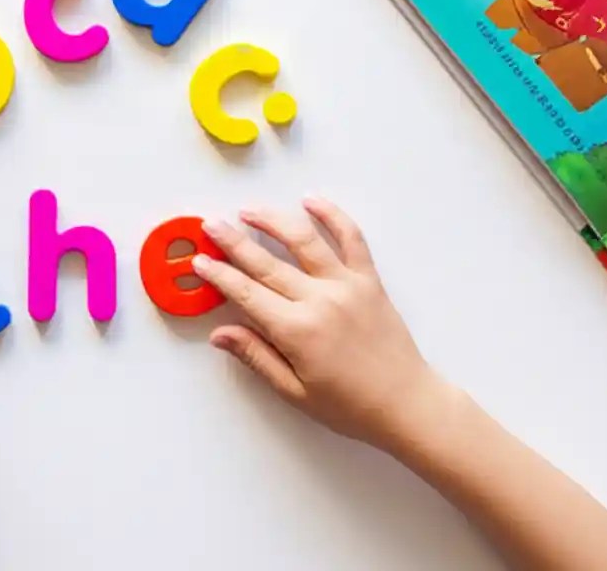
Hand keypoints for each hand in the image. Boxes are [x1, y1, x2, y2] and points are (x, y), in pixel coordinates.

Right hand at [193, 197, 445, 451]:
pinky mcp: (370, 280)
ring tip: (249, 210)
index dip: (219, 275)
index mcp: (297, 331)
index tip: (200, 260)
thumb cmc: (351, 406)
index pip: (246, 293)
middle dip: (233, 241)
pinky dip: (333, 216)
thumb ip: (256, 356)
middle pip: (266, 263)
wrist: (406, 403)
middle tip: (211, 225)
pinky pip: (351, 238)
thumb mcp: (294, 392)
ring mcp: (347, 285)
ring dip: (273, 220)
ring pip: (304, 241)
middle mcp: (320, 300)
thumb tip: (220, 334)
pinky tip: (312, 201)